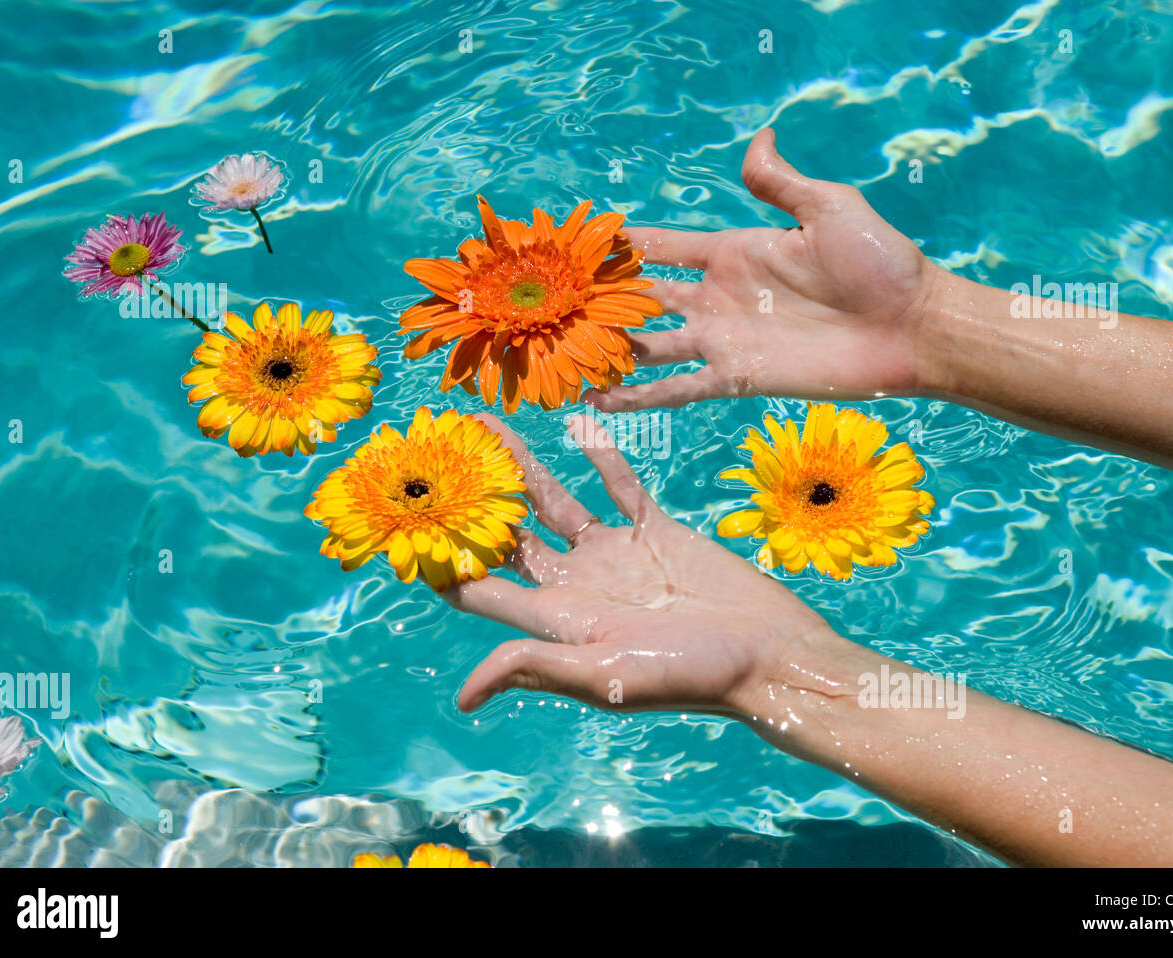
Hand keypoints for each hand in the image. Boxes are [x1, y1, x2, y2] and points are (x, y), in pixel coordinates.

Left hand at [446, 413, 840, 714]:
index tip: (403, 523)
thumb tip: (465, 697)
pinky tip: (573, 422)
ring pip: (551, 500)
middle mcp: (576, 583)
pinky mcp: (654, 530)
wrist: (769, 652)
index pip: (481, 590)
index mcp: (556, 618)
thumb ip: (536, 666)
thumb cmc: (690, 675)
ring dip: (519, 465)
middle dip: (470, 499)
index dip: (442, 563)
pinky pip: (617, 484)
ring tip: (484, 423)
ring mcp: (613, 554)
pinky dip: (597, 453)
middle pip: (506, 536)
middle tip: (436, 452)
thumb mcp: (605, 675)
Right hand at [583, 128, 941, 410]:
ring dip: (609, 352)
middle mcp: (719, 298)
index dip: (622, 245)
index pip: (663, 247)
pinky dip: (639, 396)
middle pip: (644, 299)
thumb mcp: (827, 208)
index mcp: (734, 252)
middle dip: (600, 304)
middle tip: (550, 308)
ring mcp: (725, 340)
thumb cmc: (879, 262)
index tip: (577, 245)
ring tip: (561, 359)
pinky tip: (599, 402)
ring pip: (650, 346)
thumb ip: (779, 183)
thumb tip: (759, 137)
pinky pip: (678, 388)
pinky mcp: (738, 378)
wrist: (910, 326)